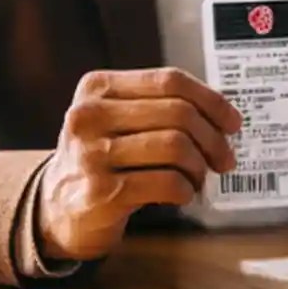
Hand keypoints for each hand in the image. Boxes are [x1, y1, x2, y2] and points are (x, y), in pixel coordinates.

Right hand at [37, 68, 241, 260]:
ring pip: (176, 147)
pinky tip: (181, 195)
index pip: (170, 80)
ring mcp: (91, 155)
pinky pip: (167, 183)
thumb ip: (158, 108)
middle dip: (213, 139)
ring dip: (199, 167)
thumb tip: (223, 116)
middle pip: (178, 113)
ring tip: (198, 178)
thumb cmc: (99, 159)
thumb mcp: (115, 120)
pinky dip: (185, 190)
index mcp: (97, 87)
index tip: (232, 123)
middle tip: (224, 159)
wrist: (54, 208)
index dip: (211, 100)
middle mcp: (89, 116)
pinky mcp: (101, 193)